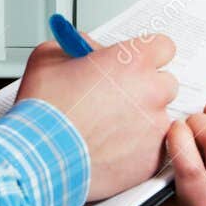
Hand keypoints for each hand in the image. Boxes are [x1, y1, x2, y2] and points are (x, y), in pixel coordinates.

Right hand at [17, 32, 178, 200]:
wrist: (40, 158)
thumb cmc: (44, 112)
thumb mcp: (49, 59)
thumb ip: (75, 46)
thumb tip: (87, 49)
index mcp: (132, 61)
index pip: (163, 46)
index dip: (147, 55)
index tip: (136, 63)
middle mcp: (151, 92)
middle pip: (166, 83)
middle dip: (146, 89)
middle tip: (119, 97)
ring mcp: (154, 128)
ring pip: (158, 119)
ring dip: (141, 121)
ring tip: (108, 129)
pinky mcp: (152, 159)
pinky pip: (153, 150)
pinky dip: (136, 150)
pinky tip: (110, 149)